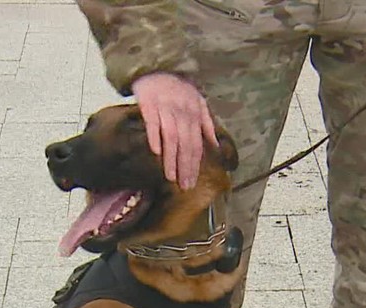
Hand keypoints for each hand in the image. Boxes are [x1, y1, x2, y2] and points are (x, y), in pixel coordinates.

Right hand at [132, 73, 219, 189]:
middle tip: (184, 185)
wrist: (157, 65)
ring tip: (170, 177)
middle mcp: (182, 113)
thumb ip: (207, 123)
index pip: (197, 144)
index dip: (195, 164)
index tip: (192, 181)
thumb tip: (215, 144)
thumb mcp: (198, 101)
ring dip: (171, 158)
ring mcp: (166, 108)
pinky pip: (153, 122)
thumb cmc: (177, 85)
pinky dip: (154, 137)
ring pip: (171, 137)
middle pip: (186, 144)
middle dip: (185, 167)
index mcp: (194, 115)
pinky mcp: (149, 103)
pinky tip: (155, 152)